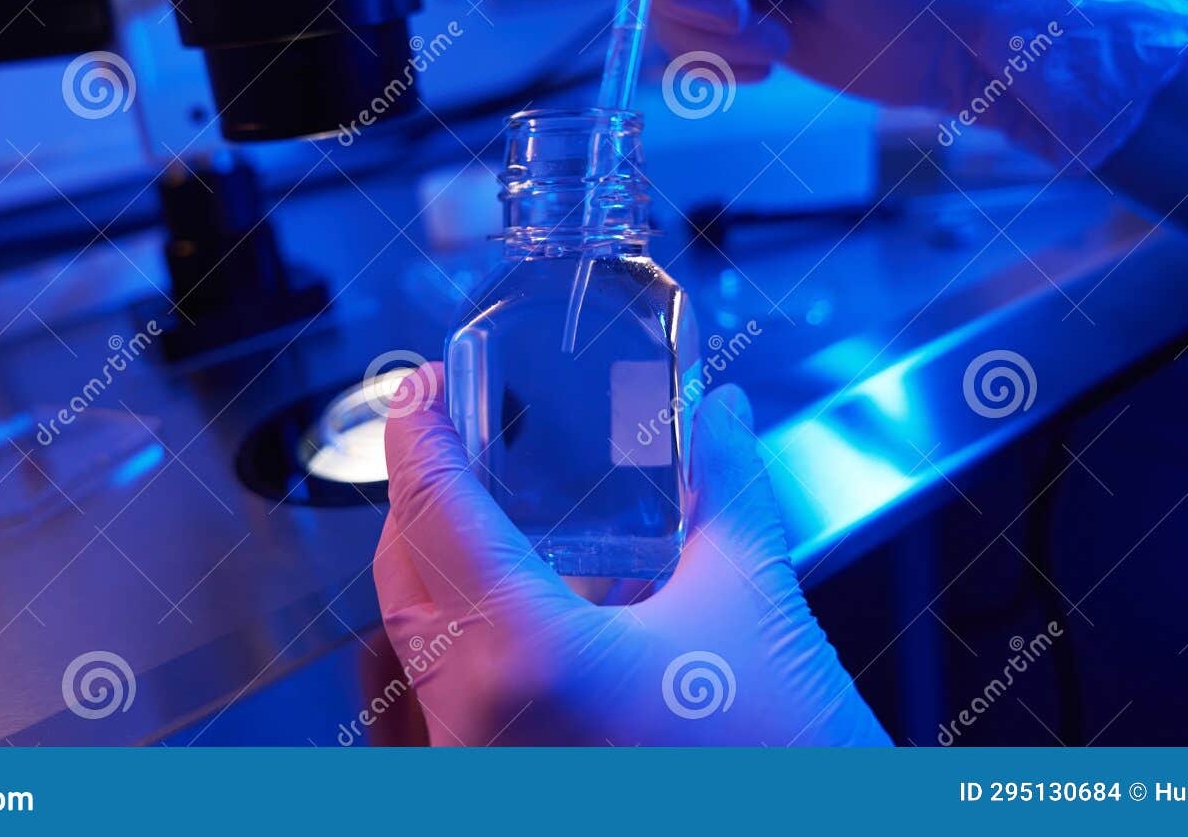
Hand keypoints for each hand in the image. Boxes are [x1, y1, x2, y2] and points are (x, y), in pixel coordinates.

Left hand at [374, 366, 890, 746]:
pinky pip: (451, 703)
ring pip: (420, 647)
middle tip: (457, 443)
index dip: (417, 437)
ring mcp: (475, 773)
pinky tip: (531, 612)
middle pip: (404, 582)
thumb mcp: (755, 603)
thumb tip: (719, 414)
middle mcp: (474, 725)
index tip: (420, 392)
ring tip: (492, 518)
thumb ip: (728, 489)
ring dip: (443, 575)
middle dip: (421, 502)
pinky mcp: (494, 795)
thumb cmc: (783, 765)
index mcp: (525, 658)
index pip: (434, 516)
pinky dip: (470, 643)